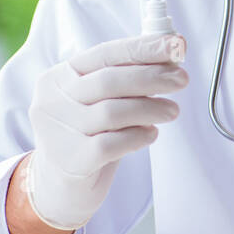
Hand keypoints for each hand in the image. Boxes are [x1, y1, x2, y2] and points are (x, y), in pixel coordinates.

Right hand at [26, 33, 188, 229]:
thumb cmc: (84, 136)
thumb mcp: (96, 102)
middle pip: (109, 80)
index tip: (176, 46)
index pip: (105, 54)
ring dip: (150, 107)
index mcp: (58, 77)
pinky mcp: (71, 161)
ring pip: (113, 112)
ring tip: (171, 110)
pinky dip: (138, 136)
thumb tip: (169, 59)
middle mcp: (52, 101)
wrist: (59, 188)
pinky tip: (150, 134)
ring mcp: (58, 132)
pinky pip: (112, 144)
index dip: (143, 48)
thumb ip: (124, 80)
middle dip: (151, 76)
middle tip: (181, 79)